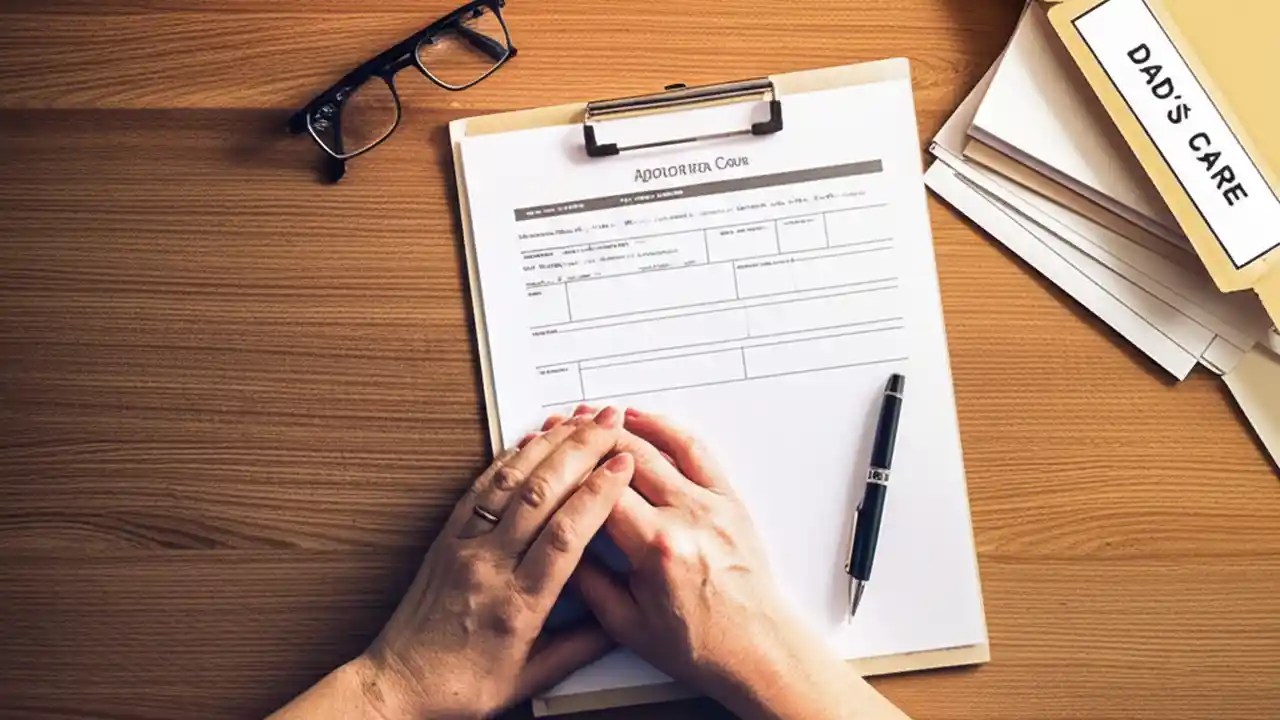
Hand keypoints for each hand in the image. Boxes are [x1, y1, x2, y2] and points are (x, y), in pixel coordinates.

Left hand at [354, 407, 632, 718]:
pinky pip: (480, 488)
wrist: (398, 685)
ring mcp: (463, 547)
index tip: (622, 464)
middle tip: (608, 422)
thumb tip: (622, 621)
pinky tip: (531, 440)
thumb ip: (581, 646)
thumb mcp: (531, 679)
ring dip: (546, 443)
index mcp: (518, 604)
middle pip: (541, 493)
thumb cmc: (460, 687)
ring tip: (576, 418)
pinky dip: (508, 458)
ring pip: (509, 481)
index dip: (599, 492)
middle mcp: (489, 567)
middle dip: (579, 449)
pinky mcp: (445, 538)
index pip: (566, 533)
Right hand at [570, 408, 892, 719]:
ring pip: (658, 446)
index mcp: (657, 548)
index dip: (567, 473)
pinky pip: (696, 449)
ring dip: (620, 426)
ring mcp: (711, 503)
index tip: (546, 464)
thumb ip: (587, 579)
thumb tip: (556, 546)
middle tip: (559, 430)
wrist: (756, 648)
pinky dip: (666, 427)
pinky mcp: (729, 499)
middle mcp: (686, 517)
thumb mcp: (626, 623)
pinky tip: (642, 419)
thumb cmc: (699, 644)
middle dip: (586, 441)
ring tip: (589, 418)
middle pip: (626, 458)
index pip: (599, 493)